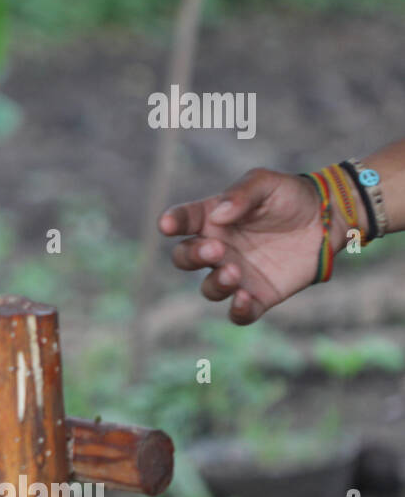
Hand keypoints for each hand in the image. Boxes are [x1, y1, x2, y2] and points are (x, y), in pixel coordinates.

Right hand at [159, 168, 328, 324]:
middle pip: (185, 259)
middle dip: (193, 256)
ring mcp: (236, 274)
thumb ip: (241, 194)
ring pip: (209, 288)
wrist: (328, 219)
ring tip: (234, 272)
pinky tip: (244, 299)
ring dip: (216, 283)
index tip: (168, 225)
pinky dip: (237, 311)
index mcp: (211, 219)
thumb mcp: (266, 183)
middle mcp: (218, 249)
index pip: (182, 221)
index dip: (171, 223)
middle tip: (216, 249)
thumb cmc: (290, 196)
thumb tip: (218, 216)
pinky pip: (239, 313)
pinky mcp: (259, 295)